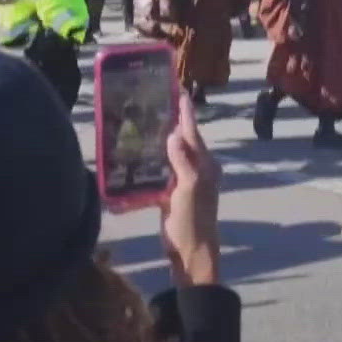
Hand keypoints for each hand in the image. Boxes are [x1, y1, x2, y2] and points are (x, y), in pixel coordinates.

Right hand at [157, 94, 220, 287]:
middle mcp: (197, 168)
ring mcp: (184, 181)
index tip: (180, 91)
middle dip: (171, 122)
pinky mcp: (171, 193)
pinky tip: (136, 156)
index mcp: (205, 164)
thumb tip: (173, 134)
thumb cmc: (194, 218)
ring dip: (159, 141)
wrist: (190, 250)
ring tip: (142, 123)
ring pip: (170, 155)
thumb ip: (183, 162)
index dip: (185, 113)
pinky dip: (151, 163)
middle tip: (156, 102)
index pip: (193, 132)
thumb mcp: (189, 188)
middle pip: (182, 140)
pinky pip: (160, 172)